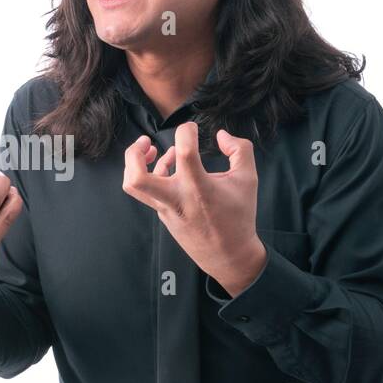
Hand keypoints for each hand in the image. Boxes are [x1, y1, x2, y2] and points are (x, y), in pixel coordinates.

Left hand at [121, 121, 266, 297]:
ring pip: (134, 186)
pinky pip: (149, 191)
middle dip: (134, 154)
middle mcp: (177, 199)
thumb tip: (221, 135)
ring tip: (151, 149)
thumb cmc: (239, 216)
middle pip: (137, 178)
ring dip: (134, 164)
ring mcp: (166, 208)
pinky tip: (168, 165)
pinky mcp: (164, 214)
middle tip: (147, 140)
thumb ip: (240, 150)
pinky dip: (153, 174)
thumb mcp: (248, 179)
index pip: (184, 152)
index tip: (193, 128)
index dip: (186, 131)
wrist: (229, 255)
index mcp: (199, 188)